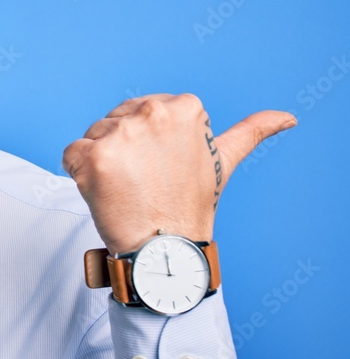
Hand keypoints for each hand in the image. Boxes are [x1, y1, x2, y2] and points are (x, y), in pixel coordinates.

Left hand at [62, 93, 295, 254]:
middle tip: (142, 182)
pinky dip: (79, 175)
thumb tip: (288, 117)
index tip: (159, 168)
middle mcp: (151, 113)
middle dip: (121, 150)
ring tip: (127, 189)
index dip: (143, 142)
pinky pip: (71, 155)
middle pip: (113, 120)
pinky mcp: (92, 157)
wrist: (166, 251)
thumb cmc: (190, 206)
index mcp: (183, 107)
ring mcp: (120, 134)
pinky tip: (103, 194)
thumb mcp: (223, 163)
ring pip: (92, 137)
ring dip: (101, 164)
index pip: (139, 111)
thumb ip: (250, 132)